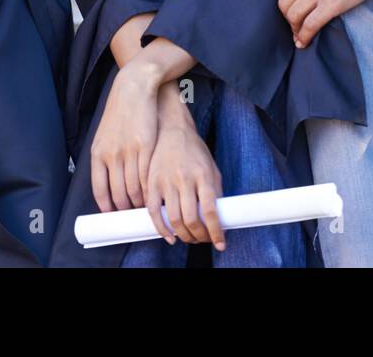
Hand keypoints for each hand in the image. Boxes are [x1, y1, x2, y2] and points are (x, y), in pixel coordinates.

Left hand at [89, 58, 160, 211]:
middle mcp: (111, 155)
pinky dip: (150, 189)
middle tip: (133, 213)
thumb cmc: (120, 114)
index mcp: (98, 154)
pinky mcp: (145, 147)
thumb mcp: (104, 136)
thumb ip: (105, 159)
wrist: (133, 90)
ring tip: (145, 205)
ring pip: (134, 188)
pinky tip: (153, 192)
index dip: (107, 207)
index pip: (100, 190)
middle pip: (118, 194)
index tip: (114, 214)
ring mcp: (128, 152)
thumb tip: (109, 183)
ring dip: (140, 201)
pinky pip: (146, 176)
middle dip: (126, 208)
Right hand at [144, 88, 225, 249]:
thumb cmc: (194, 150)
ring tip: (189, 238)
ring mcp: (166, 180)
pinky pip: (153, 212)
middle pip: (191, 219)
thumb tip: (218, 218)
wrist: (170, 128)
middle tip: (204, 240)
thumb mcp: (211, 167)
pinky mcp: (151, 182)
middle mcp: (184, 178)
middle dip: (199, 237)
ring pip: (173, 219)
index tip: (220, 243)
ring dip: (183, 236)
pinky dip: (161, 229)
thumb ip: (215, 192)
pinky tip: (169, 236)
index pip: (211, 211)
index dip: (216, 231)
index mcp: (203, 175)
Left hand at [278, 0, 372, 47]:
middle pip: (284, 4)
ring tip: (300, 36)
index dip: (287, 2)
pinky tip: (305, 42)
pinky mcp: (332, 4)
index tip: (293, 9)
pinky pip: (310, 25)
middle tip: (296, 25)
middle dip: (288, 17)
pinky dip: (305, 36)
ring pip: (294, 17)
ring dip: (295, 29)